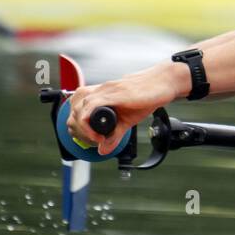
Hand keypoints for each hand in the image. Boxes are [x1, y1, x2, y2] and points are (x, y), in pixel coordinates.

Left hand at [65, 65, 180, 155]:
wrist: (161, 84)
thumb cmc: (145, 98)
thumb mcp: (127, 121)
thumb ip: (114, 135)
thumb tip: (102, 150)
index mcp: (98, 95)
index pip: (75, 110)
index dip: (78, 128)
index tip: (91, 139)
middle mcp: (98, 91)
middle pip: (73, 111)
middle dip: (79, 130)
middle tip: (93, 141)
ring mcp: (104, 91)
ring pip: (79, 109)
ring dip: (82, 128)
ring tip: (95, 139)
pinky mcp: (112, 93)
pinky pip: (90, 107)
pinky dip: (89, 122)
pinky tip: (98, 134)